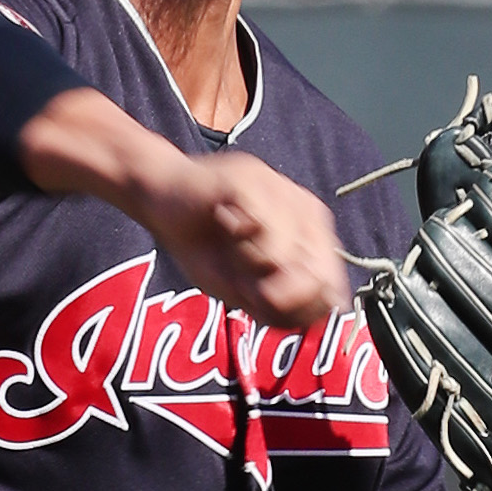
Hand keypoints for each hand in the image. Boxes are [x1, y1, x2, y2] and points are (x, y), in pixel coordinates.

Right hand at [18, 89, 348, 328]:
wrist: (160, 199)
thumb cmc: (203, 245)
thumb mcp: (243, 289)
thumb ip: (281, 305)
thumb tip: (325, 311)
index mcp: (310, 238)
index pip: (331, 288)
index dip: (299, 310)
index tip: (263, 305)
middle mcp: (305, 212)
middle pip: (316, 277)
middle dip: (275, 294)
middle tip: (245, 278)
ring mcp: (282, 191)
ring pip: (287, 256)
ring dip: (249, 264)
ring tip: (232, 242)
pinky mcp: (255, 180)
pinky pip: (262, 229)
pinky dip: (236, 237)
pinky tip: (224, 221)